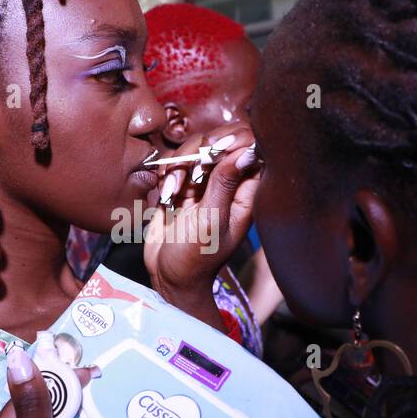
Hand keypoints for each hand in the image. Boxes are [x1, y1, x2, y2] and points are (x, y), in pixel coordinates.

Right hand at [145, 125, 261, 323]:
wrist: (168, 277)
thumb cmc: (196, 257)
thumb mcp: (211, 220)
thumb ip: (225, 184)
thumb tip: (249, 151)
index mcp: (245, 193)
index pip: (251, 149)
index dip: (234, 140)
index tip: (215, 149)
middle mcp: (227, 184)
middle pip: (219, 141)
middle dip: (199, 152)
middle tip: (192, 172)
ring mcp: (203, 184)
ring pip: (193, 150)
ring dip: (178, 167)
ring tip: (171, 193)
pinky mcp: (182, 186)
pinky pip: (174, 164)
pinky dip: (166, 175)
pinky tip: (164, 197)